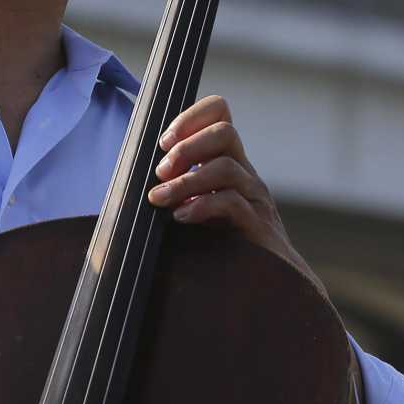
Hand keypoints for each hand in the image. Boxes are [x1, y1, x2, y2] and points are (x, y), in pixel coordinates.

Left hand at [148, 95, 321, 292]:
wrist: (271, 289)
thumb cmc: (223, 250)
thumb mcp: (197, 209)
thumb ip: (177, 190)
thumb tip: (133, 180)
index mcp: (229, 163)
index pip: (220, 114)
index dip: (191, 117)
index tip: (164, 142)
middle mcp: (245, 175)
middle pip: (225, 131)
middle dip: (187, 146)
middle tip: (161, 171)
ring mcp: (255, 199)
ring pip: (227, 166)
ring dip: (186, 180)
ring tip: (161, 199)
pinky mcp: (258, 227)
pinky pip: (233, 202)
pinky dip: (202, 205)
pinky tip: (181, 217)